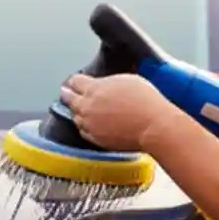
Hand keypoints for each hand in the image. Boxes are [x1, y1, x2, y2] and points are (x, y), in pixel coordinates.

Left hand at [59, 73, 178, 152]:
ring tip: (77, 110)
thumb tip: (106, 83)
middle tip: (65, 93)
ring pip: (75, 117)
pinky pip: (83, 131)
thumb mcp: (129, 80)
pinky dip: (84, 126)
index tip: (74, 82)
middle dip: (67, 94)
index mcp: (94, 88)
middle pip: (69, 99)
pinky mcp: (96, 139)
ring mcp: (90, 124)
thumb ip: (111, 82)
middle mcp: (87, 106)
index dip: (74, 81)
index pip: (75, 82)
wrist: (153, 126)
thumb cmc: (146, 101)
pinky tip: (88, 124)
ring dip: (76, 112)